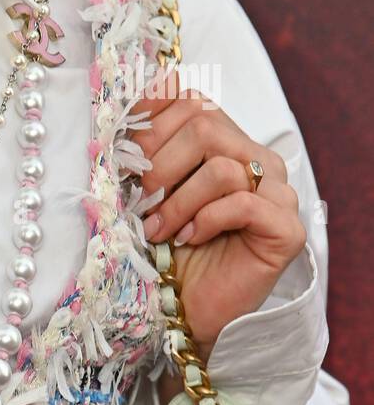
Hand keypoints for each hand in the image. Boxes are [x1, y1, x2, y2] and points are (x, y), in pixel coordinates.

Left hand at [131, 67, 306, 361]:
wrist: (185, 306)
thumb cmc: (167, 243)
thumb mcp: (148, 187)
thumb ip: (143, 149)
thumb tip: (116, 119)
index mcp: (226, 137)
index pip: (192, 97)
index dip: (152, 114)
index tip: (124, 145)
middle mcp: (258, 157)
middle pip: (206, 125)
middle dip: (159, 163)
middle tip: (140, 200)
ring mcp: (278, 192)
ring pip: (223, 166)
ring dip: (177, 200)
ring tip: (158, 228)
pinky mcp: (287, 229)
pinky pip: (244, 204)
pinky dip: (206, 219)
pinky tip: (189, 238)